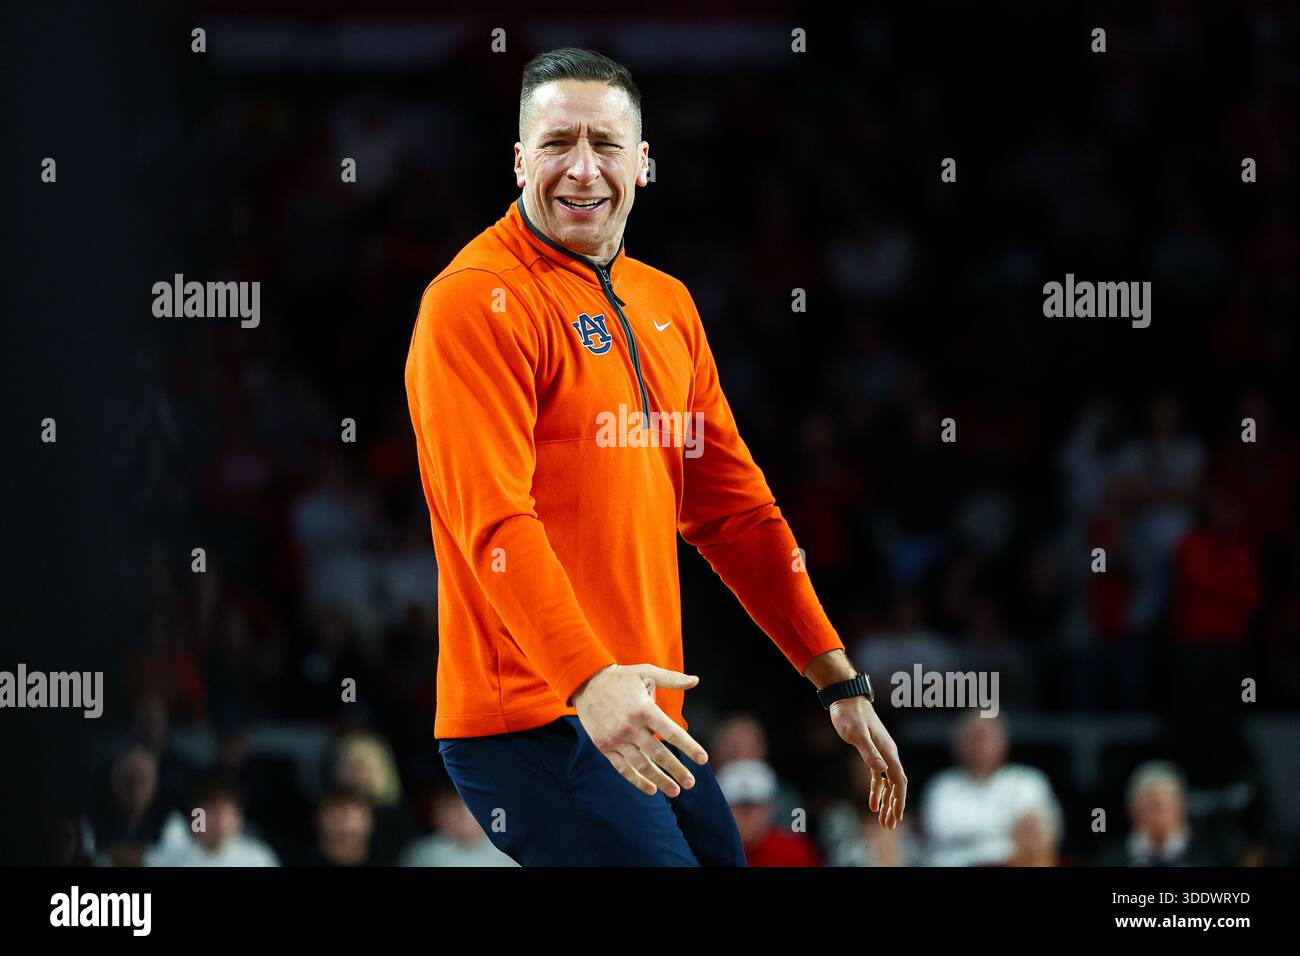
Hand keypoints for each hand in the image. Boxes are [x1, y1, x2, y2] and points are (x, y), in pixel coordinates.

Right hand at [572, 663, 708, 796]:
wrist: (586, 683)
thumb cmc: (621, 678)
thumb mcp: (645, 672)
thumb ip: (671, 679)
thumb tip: (695, 681)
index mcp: (644, 709)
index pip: (671, 733)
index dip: (689, 747)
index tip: (703, 759)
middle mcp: (630, 727)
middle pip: (658, 754)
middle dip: (677, 770)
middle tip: (690, 783)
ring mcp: (616, 739)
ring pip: (641, 765)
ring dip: (660, 780)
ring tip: (675, 790)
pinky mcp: (605, 746)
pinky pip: (623, 768)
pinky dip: (637, 780)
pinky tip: (651, 789)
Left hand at [829, 696, 906, 829]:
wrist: (846, 698)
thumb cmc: (850, 715)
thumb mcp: (857, 734)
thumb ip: (869, 752)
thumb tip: (881, 770)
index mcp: (888, 751)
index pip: (898, 780)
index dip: (899, 800)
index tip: (897, 817)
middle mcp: (888, 754)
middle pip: (896, 785)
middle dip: (894, 806)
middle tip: (890, 826)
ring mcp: (881, 753)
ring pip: (888, 783)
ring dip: (886, 802)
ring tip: (883, 820)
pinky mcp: (871, 752)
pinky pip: (878, 776)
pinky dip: (877, 790)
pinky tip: (873, 803)